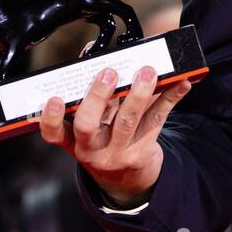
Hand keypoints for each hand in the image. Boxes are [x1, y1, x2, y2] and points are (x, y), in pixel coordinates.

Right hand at [38, 62, 193, 206]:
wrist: (126, 181)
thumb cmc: (103, 140)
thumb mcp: (89, 124)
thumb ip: (90, 90)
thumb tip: (91, 50)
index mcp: (72, 140)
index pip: (53, 133)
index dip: (50, 117)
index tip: (54, 99)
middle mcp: (91, 149)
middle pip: (88, 125)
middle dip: (98, 97)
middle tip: (109, 73)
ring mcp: (117, 153)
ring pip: (127, 122)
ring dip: (138, 93)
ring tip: (147, 72)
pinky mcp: (142, 152)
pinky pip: (156, 121)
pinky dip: (170, 98)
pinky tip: (181, 84)